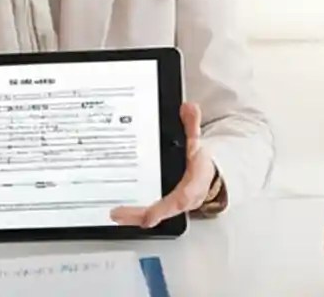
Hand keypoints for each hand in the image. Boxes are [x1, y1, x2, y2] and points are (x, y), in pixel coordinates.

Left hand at [109, 102, 216, 227]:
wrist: (207, 173)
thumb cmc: (199, 160)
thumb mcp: (196, 140)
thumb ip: (191, 124)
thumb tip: (187, 107)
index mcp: (194, 182)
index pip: (183, 196)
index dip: (166, 206)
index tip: (150, 215)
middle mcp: (186, 198)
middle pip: (165, 210)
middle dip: (143, 214)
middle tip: (119, 213)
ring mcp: (176, 205)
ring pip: (157, 216)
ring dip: (135, 217)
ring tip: (116, 215)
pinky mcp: (167, 208)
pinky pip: (152, 215)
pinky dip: (137, 216)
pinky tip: (121, 215)